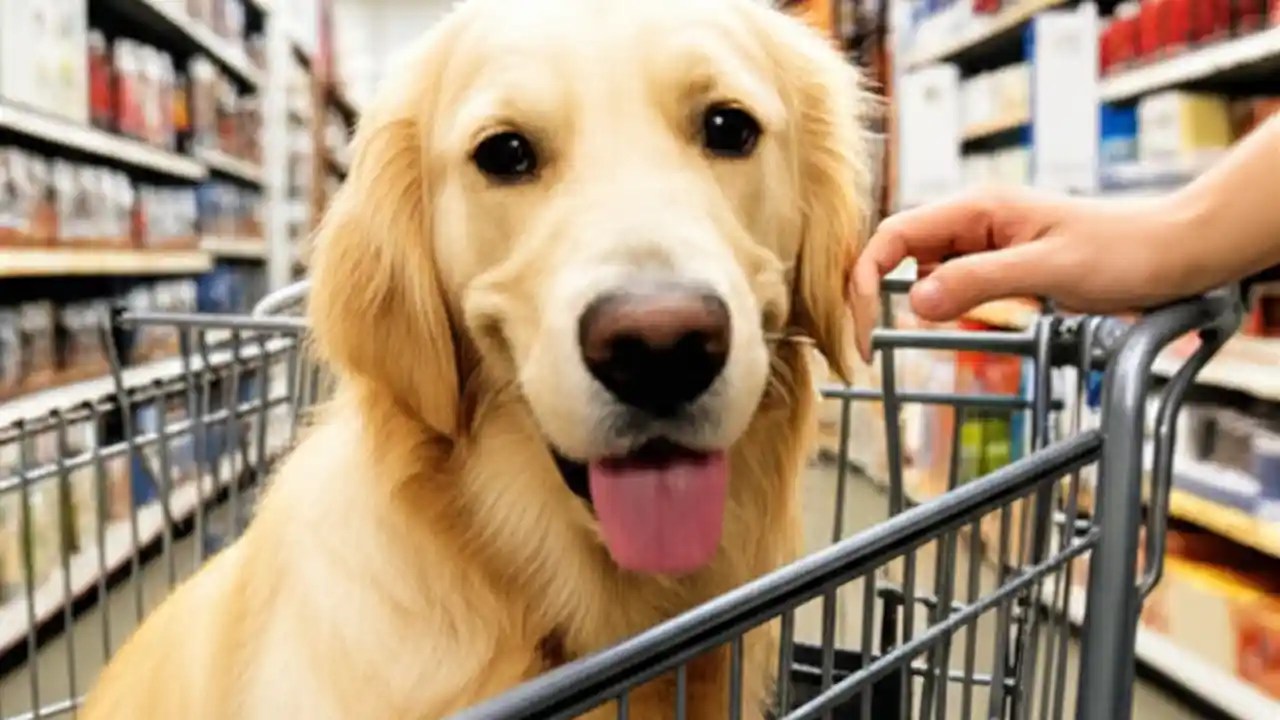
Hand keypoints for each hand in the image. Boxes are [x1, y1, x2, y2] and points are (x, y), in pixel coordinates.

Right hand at [848, 186, 1212, 361]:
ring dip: (900, 301)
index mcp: (977, 208)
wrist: (1173, 251)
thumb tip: (916, 303)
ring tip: (888, 341)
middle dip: (872, 294)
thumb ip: (979, 282)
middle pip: (897, 251)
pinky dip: (934, 304)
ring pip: (920, 268)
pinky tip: (936, 327)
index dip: (867, 279)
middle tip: (868, 346)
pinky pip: (950, 280)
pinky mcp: (999, 262)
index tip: (864, 330)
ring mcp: (984, 240)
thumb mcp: (1048, 268)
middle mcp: (973, 219)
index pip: (895, 236)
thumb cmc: (1122, 251)